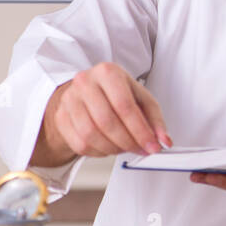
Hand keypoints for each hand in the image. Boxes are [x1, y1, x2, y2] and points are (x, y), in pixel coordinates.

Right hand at [38, 61, 171, 163]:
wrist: (87, 92)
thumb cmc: (116, 94)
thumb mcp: (140, 98)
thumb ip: (155, 119)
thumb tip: (164, 140)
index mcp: (108, 72)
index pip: (125, 106)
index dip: (140, 130)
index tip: (152, 145)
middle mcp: (85, 83)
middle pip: (107, 121)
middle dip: (128, 142)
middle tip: (140, 149)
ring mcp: (69, 100)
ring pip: (91, 135)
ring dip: (113, 148)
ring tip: (126, 148)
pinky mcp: (61, 117)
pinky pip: (80, 144)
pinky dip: (99, 152)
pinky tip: (110, 147)